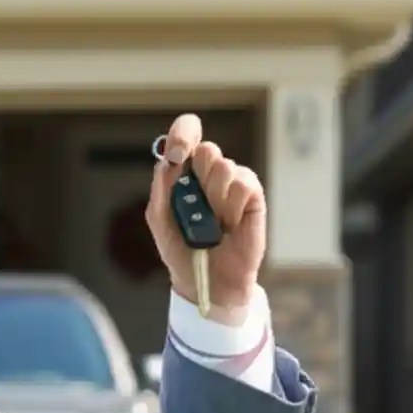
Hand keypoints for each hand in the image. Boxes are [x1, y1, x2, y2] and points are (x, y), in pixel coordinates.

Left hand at [146, 114, 266, 324]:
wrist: (205, 279)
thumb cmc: (180, 248)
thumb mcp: (159, 218)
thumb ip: (162, 186)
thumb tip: (170, 160)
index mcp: (183, 173)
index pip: (186, 135)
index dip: (184, 132)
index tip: (178, 150)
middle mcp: (209, 174)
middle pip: (207, 149)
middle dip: (197, 177)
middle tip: (195, 204)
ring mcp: (232, 185)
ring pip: (224, 167)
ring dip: (213, 199)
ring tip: (212, 223)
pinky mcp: (253, 198)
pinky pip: (244, 183)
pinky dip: (231, 206)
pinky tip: (229, 224)